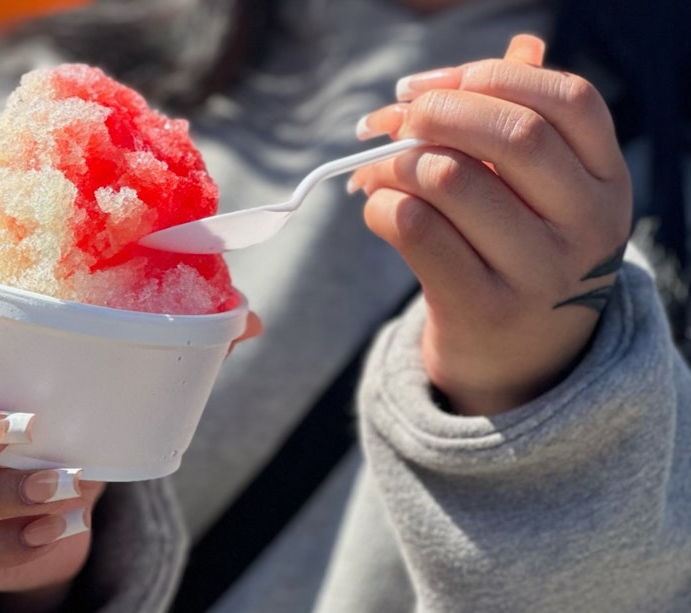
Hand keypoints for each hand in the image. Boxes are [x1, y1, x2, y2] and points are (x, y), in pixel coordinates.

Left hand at [351, 35, 631, 414]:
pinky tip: (380, 209)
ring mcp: (539, 273)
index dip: (494, 77)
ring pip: (449, 178)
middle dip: (437, 112)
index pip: (569, 101)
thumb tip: (519, 44)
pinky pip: (414, 229)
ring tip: (379, 170)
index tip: (434, 86)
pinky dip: (381, 205)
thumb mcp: (546, 195)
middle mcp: (586, 227)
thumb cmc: (521, 256)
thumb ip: (529, 123)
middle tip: (396, 119)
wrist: (521, 365)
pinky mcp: (482, 307)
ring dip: (396, 161)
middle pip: (510, 134)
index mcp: (607, 183)